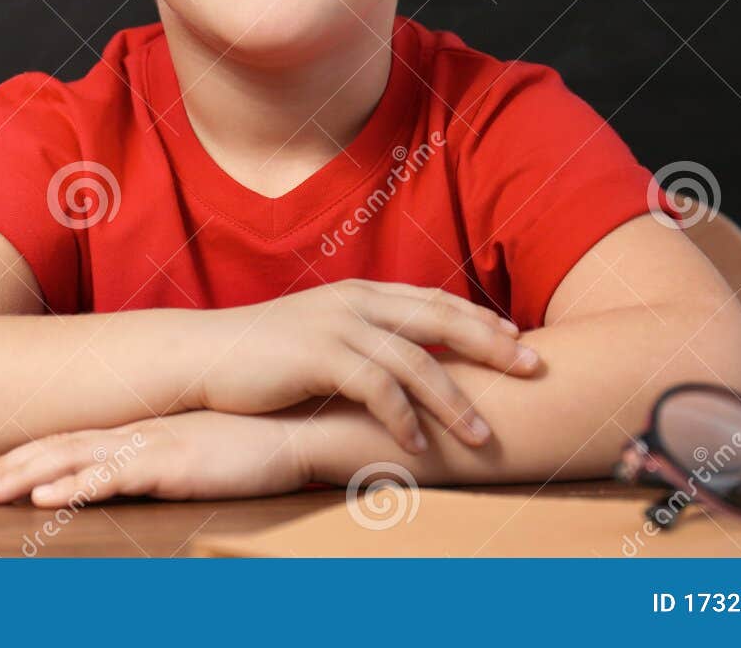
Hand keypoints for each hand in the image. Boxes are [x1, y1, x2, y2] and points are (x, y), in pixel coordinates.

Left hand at [0, 411, 310, 506]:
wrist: (303, 425)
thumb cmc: (259, 442)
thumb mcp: (202, 451)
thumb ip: (171, 460)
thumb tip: (145, 475)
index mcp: (141, 428)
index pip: (70, 439)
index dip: (26, 454)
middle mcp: (137, 431)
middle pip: (58, 446)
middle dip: (7, 466)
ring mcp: (151, 444)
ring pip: (72, 459)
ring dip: (22, 476)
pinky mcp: (173, 462)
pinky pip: (113, 475)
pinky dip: (75, 484)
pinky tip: (45, 496)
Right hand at [194, 279, 536, 454]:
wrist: (206, 355)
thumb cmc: (265, 356)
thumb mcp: (323, 337)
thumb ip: (364, 341)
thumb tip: (406, 366)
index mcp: (362, 293)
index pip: (437, 300)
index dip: (481, 320)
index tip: (519, 341)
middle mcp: (357, 302)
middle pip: (442, 319)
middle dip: (492, 345)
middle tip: (534, 369)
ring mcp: (338, 325)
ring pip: (416, 360)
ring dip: (454, 402)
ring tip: (483, 436)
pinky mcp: (318, 355)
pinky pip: (375, 388)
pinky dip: (402, 419)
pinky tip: (417, 447)